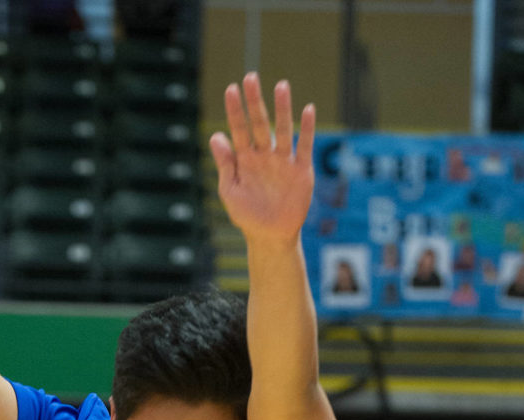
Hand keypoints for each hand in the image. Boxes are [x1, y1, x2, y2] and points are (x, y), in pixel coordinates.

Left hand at [209, 74, 314, 245]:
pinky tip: (308, 110)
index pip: (238, 129)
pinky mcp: (301, 170)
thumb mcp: (230, 192)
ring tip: (281, 86)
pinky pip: (305, 146)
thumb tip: (215, 137)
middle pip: (259, 123)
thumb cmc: (247, 216)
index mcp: (245, 159)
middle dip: (254, 101)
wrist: (271, 237)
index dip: (234, 110)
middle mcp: (264, 155)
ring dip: (282, 108)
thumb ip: (225, 164)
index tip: (231, 89)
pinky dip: (307, 129)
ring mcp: (283, 161)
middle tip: (250, 77)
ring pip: (283, 129)